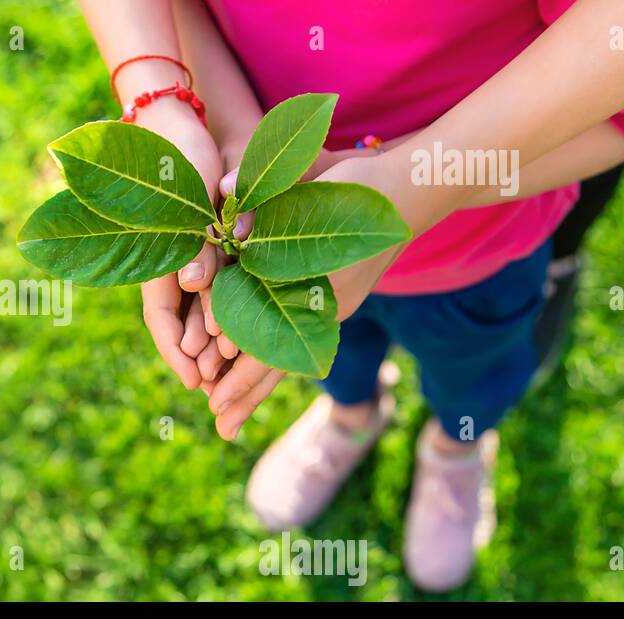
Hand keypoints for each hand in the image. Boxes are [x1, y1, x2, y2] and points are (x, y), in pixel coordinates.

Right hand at [134, 100, 223, 390]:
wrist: (177, 124)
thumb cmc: (177, 154)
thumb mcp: (186, 198)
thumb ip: (193, 239)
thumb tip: (193, 283)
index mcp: (155, 257)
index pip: (160, 318)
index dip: (174, 352)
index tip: (192, 381)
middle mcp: (169, 263)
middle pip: (178, 322)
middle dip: (195, 355)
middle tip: (213, 386)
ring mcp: (186, 255)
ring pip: (197, 308)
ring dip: (211, 337)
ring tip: (227, 367)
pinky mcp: (207, 243)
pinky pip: (215, 286)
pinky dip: (223, 309)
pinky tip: (237, 330)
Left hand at [205, 153, 406, 440]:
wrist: (412, 189)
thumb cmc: (359, 186)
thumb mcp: (310, 191)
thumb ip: (266, 207)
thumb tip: (233, 217)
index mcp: (315, 291)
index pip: (268, 341)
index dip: (238, 373)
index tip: (211, 398)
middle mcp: (323, 310)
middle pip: (275, 363)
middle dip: (244, 395)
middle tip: (219, 426)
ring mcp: (330, 310)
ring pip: (286, 358)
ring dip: (256, 388)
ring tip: (230, 418)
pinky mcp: (332, 302)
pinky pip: (297, 343)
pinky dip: (274, 365)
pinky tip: (258, 376)